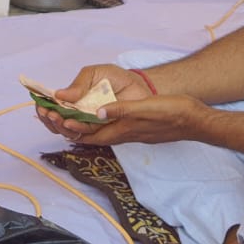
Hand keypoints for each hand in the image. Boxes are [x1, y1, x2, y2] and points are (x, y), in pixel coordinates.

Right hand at [33, 64, 148, 138]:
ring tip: (56, 116)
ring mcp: (89, 125)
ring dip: (58, 125)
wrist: (140, 87)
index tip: (39, 103)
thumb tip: (58, 94)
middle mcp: (79, 115)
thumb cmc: (117, 79)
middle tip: (47, 111)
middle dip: (48, 118)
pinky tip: (70, 123)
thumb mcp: (95, 73)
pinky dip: (75, 130)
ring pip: (67, 131)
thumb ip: (78, 83)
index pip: (54, 107)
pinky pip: (84, 136)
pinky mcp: (100, 133)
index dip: (44, 107)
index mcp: (74, 100)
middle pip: (57, 122)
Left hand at [63, 93, 212, 146]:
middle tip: (49, 115)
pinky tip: (91, 114)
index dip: (68, 126)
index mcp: (122, 130)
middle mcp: (122, 134)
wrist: (194, 120)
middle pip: (88, 135)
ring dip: (79, 124)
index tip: (51, 115)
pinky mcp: (135, 127)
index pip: (88, 133)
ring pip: (97, 131)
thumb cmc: (172, 113)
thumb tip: (95, 113)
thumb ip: (120, 111)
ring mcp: (129, 132)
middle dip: (67, 126)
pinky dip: (94, 121)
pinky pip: (107, 127)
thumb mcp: (145, 108)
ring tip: (63, 115)